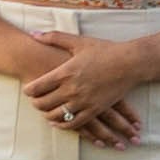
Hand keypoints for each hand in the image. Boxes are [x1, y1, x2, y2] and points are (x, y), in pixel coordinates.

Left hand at [21, 38, 150, 131]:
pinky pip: (73, 123)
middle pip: (43, 104)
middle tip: (34, 101)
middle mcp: (72, 89)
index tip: (28, 89)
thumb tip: (33, 34)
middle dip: (35, 103)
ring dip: (47, 115)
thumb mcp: (78, 42)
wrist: (130, 63)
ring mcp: (83, 101)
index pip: (36, 87)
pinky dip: (62, 125)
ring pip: (56, 116)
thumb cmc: (104, 50)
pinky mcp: (94, 110)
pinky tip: (58, 122)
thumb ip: (54, 38)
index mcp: (65, 72)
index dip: (28, 90)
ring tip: (45, 111)